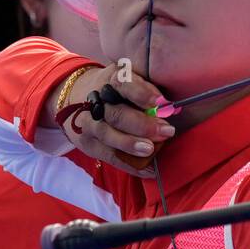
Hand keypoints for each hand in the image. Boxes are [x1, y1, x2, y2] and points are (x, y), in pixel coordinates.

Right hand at [52, 65, 176, 178]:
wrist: (82, 99)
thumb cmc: (121, 91)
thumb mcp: (132, 80)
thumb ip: (148, 90)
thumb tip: (168, 107)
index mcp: (112, 79)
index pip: (124, 83)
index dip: (142, 93)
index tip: (161, 102)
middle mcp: (97, 100)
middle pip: (116, 114)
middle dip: (142, 125)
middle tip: (166, 131)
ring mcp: (88, 122)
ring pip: (107, 134)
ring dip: (130, 144)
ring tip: (150, 150)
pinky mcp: (88, 143)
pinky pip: (108, 155)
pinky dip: (128, 164)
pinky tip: (147, 169)